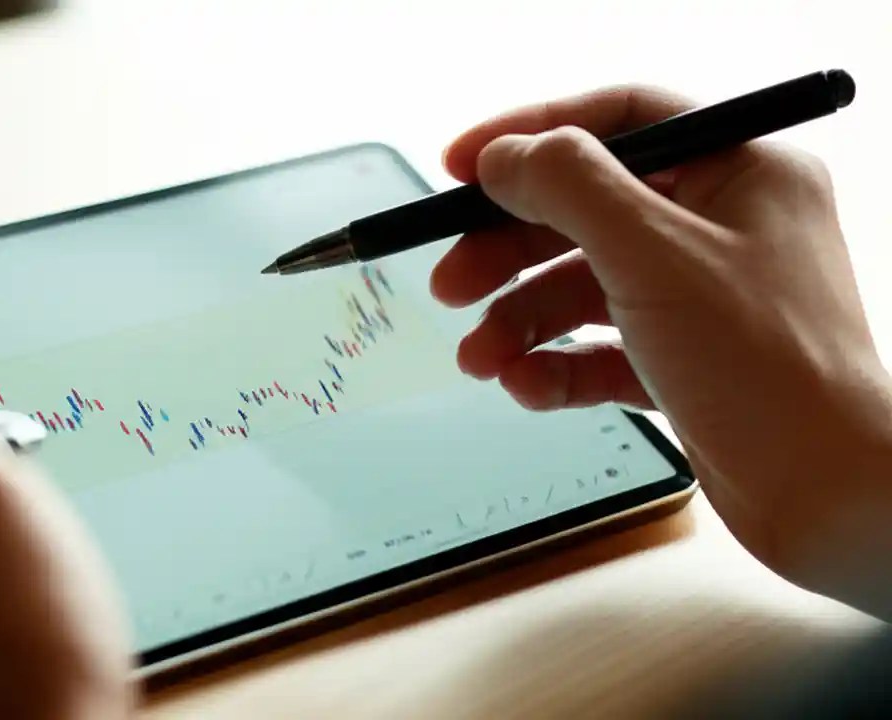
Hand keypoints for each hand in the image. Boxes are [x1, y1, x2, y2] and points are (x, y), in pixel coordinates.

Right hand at [431, 85, 891, 617]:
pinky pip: (598, 347)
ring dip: (520, 319)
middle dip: (508, 249)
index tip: (459, 166)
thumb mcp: (655, 257)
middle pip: (585, 210)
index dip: (534, 134)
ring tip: (478, 357)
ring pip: (583, 286)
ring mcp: (701, 296)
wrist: (828, 499)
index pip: (622, 118)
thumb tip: (504, 157)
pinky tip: (525, 386)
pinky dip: (555, 365)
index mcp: (741, 171)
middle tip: (449, 281)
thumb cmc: (770, 370)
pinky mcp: (682, 361)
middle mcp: (721, 226)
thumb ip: (570, 190)